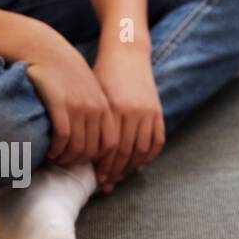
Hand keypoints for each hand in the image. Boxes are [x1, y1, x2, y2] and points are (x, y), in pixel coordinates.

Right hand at [23, 30, 119, 167]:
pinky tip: (50, 152)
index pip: (110, 145)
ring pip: (77, 147)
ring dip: (66, 159)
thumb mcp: (89, 94)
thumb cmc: (67, 76)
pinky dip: (56, 149)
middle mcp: (96, 108)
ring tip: (56, 160)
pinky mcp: (60, 104)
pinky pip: (62, 137)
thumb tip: (93, 145)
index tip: (90, 170)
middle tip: (67, 166)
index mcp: (106, 107)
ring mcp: (78, 106)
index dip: (101, 162)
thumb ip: (95, 115)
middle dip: (79, 164)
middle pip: (93, 150)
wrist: (48, 52)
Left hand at [92, 44, 164, 192]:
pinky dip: (150, 155)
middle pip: (126, 151)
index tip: (96, 179)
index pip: (110, 147)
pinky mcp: (157, 110)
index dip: (103, 166)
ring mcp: (148, 112)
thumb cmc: (102, 74)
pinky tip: (140, 165)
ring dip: (131, 167)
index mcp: (114, 108)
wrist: (127, 54)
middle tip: (106, 185)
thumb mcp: (93, 94)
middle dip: (115, 171)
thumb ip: (91, 121)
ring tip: (121, 178)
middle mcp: (133, 112)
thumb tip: (80, 149)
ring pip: (142, 149)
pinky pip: (157, 139)